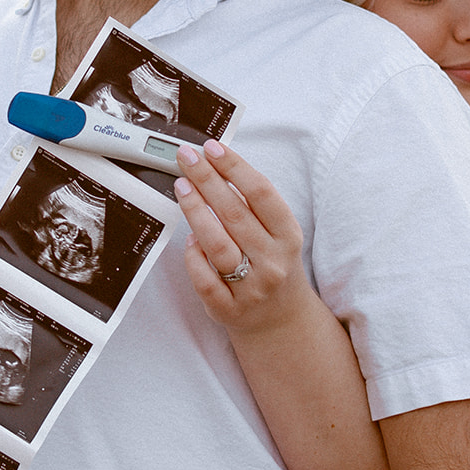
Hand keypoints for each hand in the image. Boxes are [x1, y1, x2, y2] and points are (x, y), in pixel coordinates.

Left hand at [174, 141, 311, 338]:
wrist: (282, 322)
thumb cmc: (273, 267)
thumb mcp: (279, 236)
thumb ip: (255, 208)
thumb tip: (217, 167)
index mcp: (288, 237)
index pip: (261, 193)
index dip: (235, 167)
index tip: (213, 148)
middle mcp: (272, 261)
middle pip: (235, 213)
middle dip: (208, 180)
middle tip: (187, 158)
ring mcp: (252, 288)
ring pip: (218, 245)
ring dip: (196, 212)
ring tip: (181, 187)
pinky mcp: (230, 310)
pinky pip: (205, 280)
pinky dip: (194, 257)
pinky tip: (189, 240)